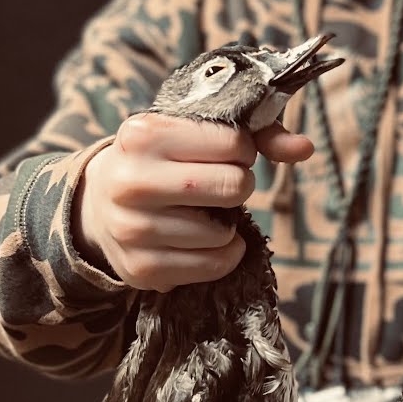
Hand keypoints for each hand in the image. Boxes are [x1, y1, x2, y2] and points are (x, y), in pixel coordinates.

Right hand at [74, 113, 313, 290]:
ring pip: (224, 233)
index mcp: (142, 134)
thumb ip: (255, 133)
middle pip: (233, 186)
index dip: (243, 150)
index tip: (229, 153)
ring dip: (229, 224)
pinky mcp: (142, 269)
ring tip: (205, 212)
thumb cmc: (160, 160)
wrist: (98, 205)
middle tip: (222, 185)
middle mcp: (131, 181)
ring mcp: (133, 229)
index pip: (232, 143)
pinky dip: (224, 254)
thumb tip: (304, 147)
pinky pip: (214, 266)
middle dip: (239, 185)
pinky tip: (205, 239)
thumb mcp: (193, 132)